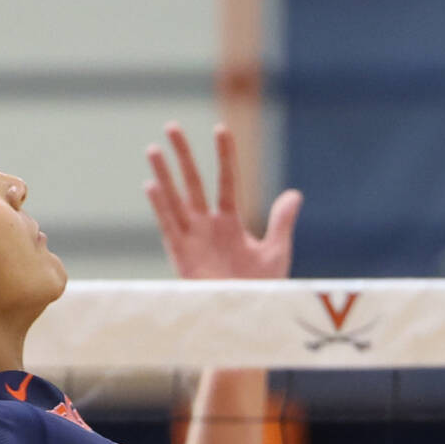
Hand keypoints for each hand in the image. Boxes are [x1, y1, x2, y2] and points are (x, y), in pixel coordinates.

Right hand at [146, 123, 300, 280]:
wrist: (246, 318)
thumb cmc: (261, 290)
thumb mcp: (276, 252)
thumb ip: (281, 222)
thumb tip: (294, 193)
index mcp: (229, 222)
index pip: (226, 180)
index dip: (225, 155)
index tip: (222, 129)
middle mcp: (207, 226)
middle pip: (193, 182)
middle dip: (183, 155)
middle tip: (173, 125)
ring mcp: (193, 239)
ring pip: (175, 200)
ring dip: (164, 175)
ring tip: (153, 148)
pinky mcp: (181, 256)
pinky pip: (168, 227)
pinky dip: (159, 207)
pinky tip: (150, 185)